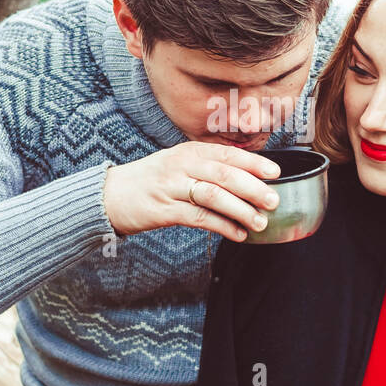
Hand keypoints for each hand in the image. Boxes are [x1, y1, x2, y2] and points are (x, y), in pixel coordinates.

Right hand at [102, 141, 281, 239]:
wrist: (110, 195)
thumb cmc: (151, 180)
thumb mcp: (178, 164)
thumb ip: (207, 167)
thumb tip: (247, 177)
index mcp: (188, 151)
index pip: (226, 154)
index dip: (253, 163)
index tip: (275, 172)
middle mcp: (181, 165)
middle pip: (223, 174)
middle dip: (252, 187)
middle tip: (273, 200)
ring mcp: (172, 187)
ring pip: (213, 196)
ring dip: (240, 209)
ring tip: (259, 222)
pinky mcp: (165, 210)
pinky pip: (200, 218)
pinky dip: (222, 226)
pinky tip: (238, 234)